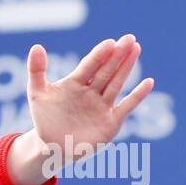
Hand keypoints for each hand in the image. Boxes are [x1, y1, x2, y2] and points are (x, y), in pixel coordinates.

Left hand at [12, 35, 155, 184]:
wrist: (51, 146)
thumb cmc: (45, 118)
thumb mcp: (37, 94)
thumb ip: (36, 71)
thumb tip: (36, 46)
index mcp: (75, 83)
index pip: (89, 65)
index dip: (99, 55)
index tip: (109, 43)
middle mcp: (92, 91)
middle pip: (106, 70)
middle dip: (117, 55)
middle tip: (130, 38)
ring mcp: (102, 106)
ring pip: (117, 83)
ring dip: (126, 67)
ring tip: (136, 49)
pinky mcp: (111, 121)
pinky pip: (127, 107)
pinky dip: (137, 96)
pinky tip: (148, 82)